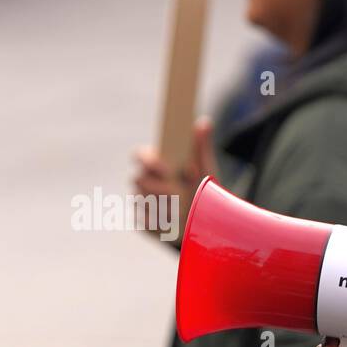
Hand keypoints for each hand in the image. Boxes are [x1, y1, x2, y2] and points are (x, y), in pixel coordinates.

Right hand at [131, 117, 217, 238]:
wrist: (207, 224)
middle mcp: (144, 182)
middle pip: (138, 180)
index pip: (139, 155)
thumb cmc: (204, 193)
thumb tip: (204, 122)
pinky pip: (145, 221)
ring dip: (162, 206)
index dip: (148, 160)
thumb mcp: (206, 170)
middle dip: (158, 187)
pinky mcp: (144, 222)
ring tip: (180, 210)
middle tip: (177, 193)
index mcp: (155, 165)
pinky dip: (160, 222)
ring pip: (141, 200)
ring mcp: (141, 202)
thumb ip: (202, 147)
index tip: (166, 168)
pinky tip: (173, 223)